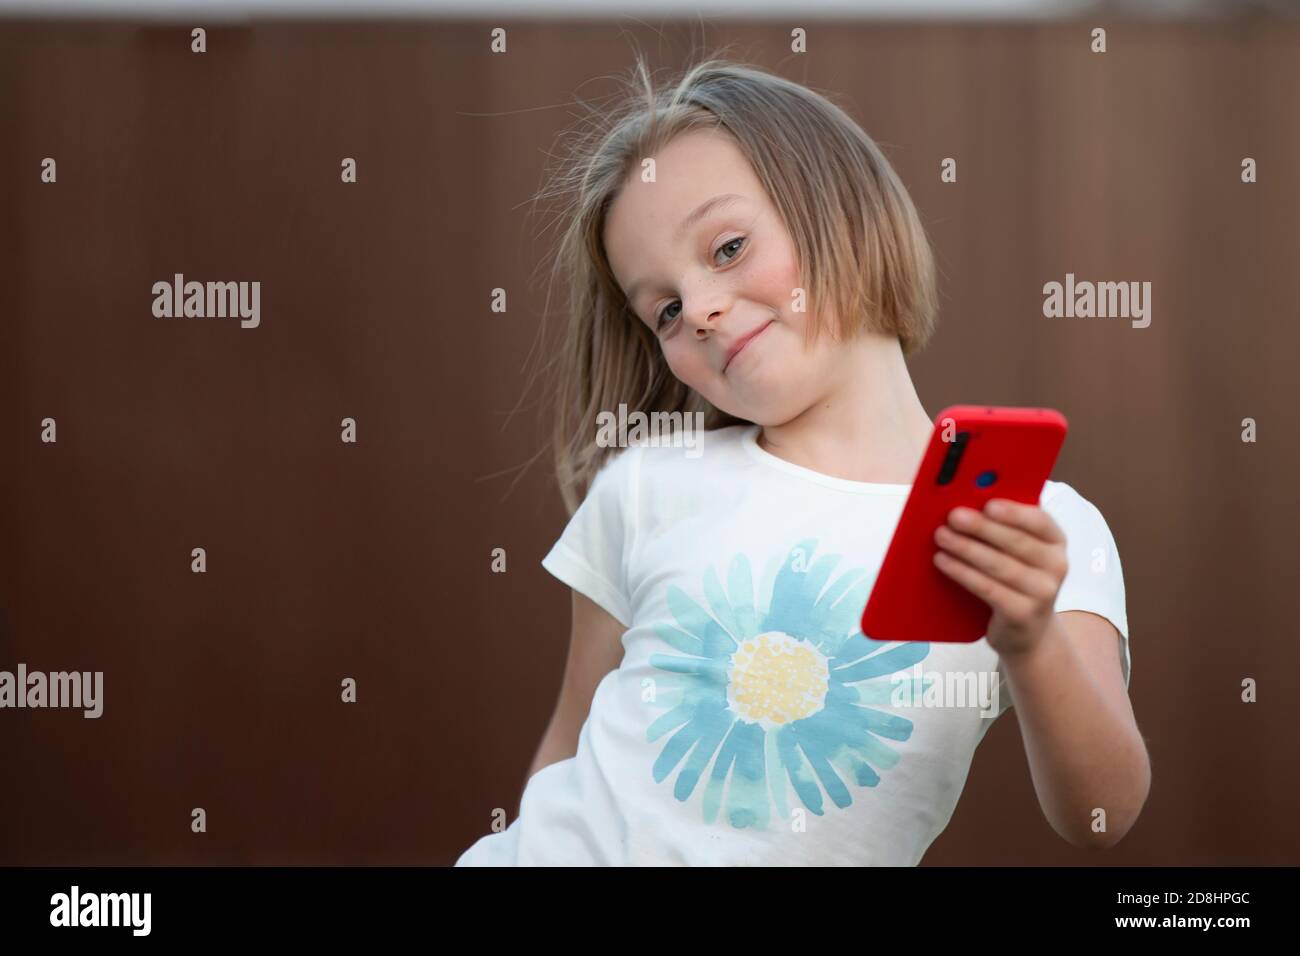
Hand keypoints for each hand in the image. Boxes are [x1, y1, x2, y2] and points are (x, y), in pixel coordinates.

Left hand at [932, 497, 1068, 657]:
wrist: (1027, 630)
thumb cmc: (1015, 578)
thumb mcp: (1017, 551)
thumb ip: (1002, 526)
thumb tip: (967, 502)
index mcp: (1055, 541)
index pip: (1040, 521)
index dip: (1014, 512)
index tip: (988, 503)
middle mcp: (1056, 565)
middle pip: (1016, 542)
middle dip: (982, 527)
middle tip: (953, 516)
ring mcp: (1043, 593)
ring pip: (1000, 566)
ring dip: (967, 549)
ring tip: (941, 536)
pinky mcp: (1023, 614)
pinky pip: (988, 589)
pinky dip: (963, 573)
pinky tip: (942, 561)